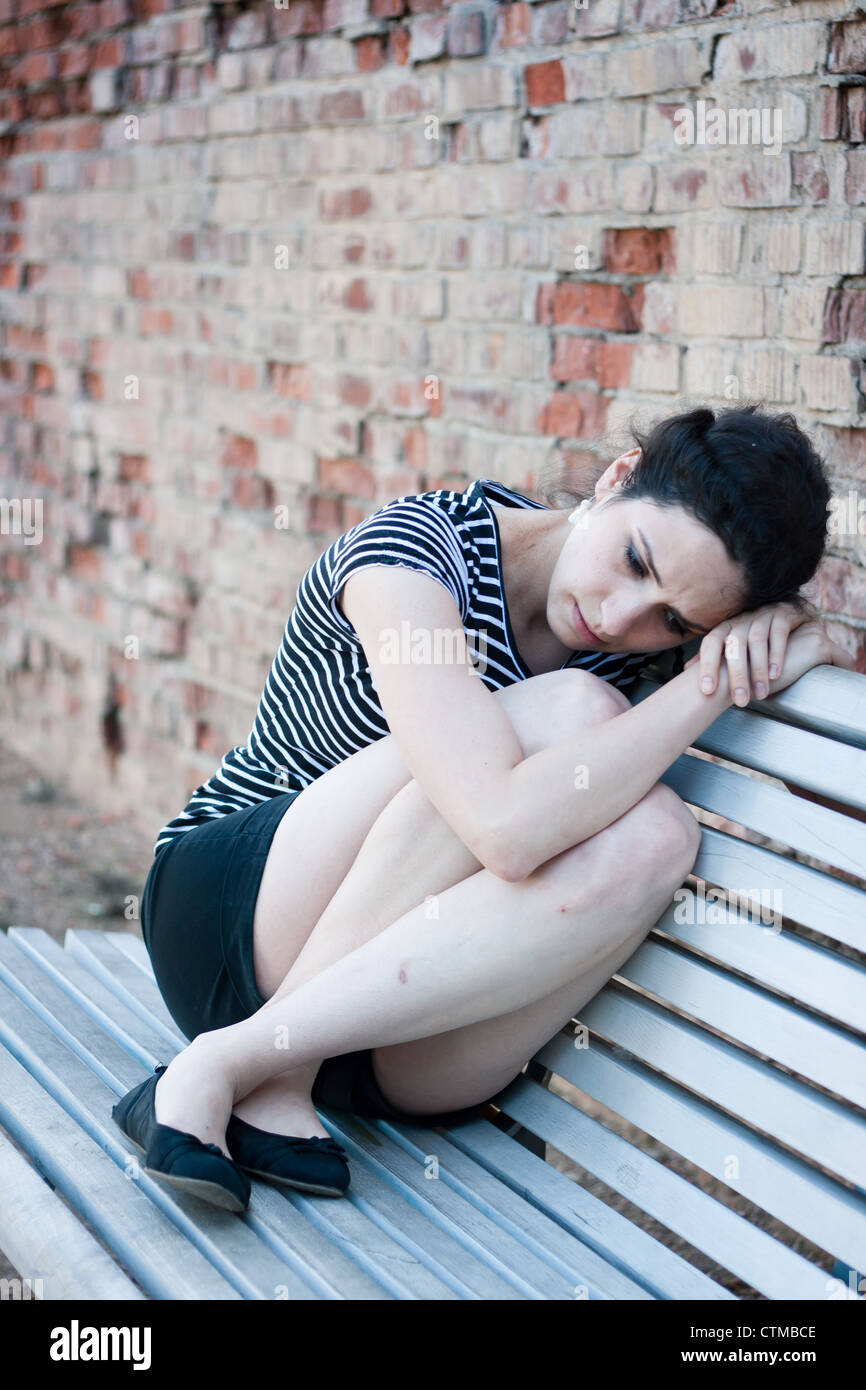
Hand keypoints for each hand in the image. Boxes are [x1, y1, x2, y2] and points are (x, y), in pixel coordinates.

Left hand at [683, 603, 853, 705]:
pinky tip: (775, 674)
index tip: (707, 690)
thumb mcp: (730, 643)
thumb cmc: (753, 632)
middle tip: (740, 700)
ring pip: (757, 641)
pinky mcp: (782, 615)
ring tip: (760, 693)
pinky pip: (778, 633)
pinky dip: (776, 654)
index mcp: (724, 628)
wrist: (784, 610)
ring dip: (758, 670)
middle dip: (736, 675)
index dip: (707, 666)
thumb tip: (686, 670)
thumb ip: (711, 655)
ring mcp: (761, 616)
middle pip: (734, 645)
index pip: (710, 644)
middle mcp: (740, 621)